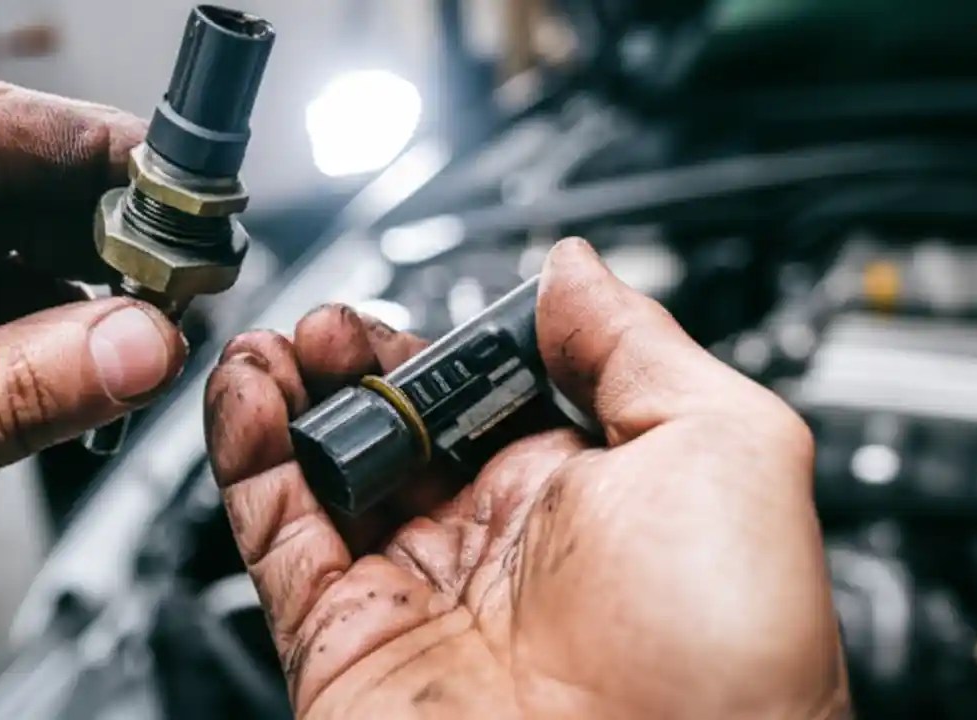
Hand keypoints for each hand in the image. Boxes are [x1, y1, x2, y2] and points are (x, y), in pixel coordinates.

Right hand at [205, 238, 847, 717]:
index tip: (421, 304)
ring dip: (290, 394)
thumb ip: (635, 344)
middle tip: (334, 323)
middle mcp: (493, 540)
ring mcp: (415, 589)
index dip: (445, 341)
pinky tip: (247, 392)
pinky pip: (276, 533)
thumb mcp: (723, 448)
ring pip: (323, 470)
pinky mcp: (342, 636)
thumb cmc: (729, 657)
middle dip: (357, 359)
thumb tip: (574, 271)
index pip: (488, 388)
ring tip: (280, 342)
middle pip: (396, 422)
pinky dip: (246, 456)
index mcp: (583, 491)